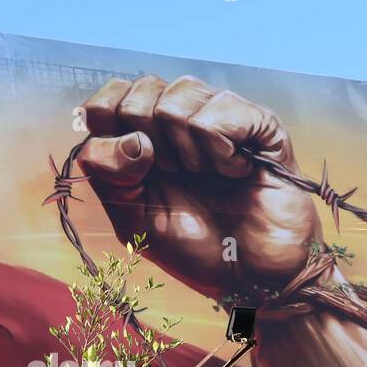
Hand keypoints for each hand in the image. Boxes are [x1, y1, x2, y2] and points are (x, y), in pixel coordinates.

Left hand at [78, 74, 322, 300]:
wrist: (250, 277)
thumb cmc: (194, 248)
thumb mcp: (133, 219)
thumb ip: (110, 176)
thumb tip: (128, 138)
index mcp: (145, 138)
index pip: (110, 95)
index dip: (108, 123)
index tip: (130, 166)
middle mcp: (181, 119)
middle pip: (141, 89)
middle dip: (149, 143)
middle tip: (176, 176)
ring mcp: (221, 117)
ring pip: (177, 96)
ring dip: (186, 150)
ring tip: (207, 175)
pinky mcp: (259, 124)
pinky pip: (219, 110)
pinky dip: (219, 150)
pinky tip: (235, 171)